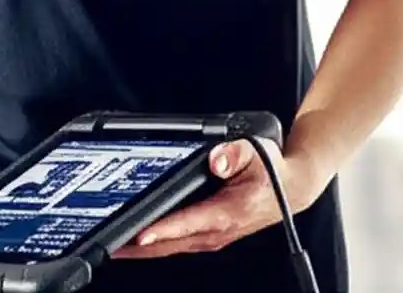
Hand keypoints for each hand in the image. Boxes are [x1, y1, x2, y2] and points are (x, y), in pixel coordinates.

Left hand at [113, 138, 323, 258]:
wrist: (292, 188)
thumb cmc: (272, 170)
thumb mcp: (256, 152)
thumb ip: (234, 154)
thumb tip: (217, 159)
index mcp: (230, 212)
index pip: (190, 222)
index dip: (165, 230)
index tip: (141, 234)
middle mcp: (219, 230)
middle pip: (173, 243)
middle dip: (140, 247)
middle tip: (110, 246)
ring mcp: (213, 235)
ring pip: (172, 247)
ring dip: (144, 250)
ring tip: (114, 248)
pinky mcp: (208, 235)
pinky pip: (177, 242)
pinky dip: (156, 244)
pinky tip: (136, 241)